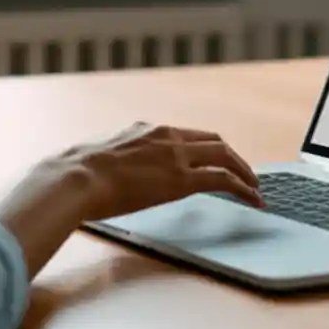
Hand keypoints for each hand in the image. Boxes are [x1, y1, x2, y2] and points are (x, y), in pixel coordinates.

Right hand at [0, 122, 261, 277]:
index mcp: (147, 129)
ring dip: (243, 172)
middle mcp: (166, 135)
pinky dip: (242, 188)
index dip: (208, 148)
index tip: (216, 160)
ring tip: (254, 188)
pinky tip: (251, 199)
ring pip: (225, 156)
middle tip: (244, 173)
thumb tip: (105, 171)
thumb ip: (115, 160)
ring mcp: (175, 155)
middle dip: (232, 157)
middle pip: (213, 140)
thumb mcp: (100, 157)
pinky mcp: (181, 178)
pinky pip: (223, 179)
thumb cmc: (76, 174)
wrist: (74, 178)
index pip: (189, 135)